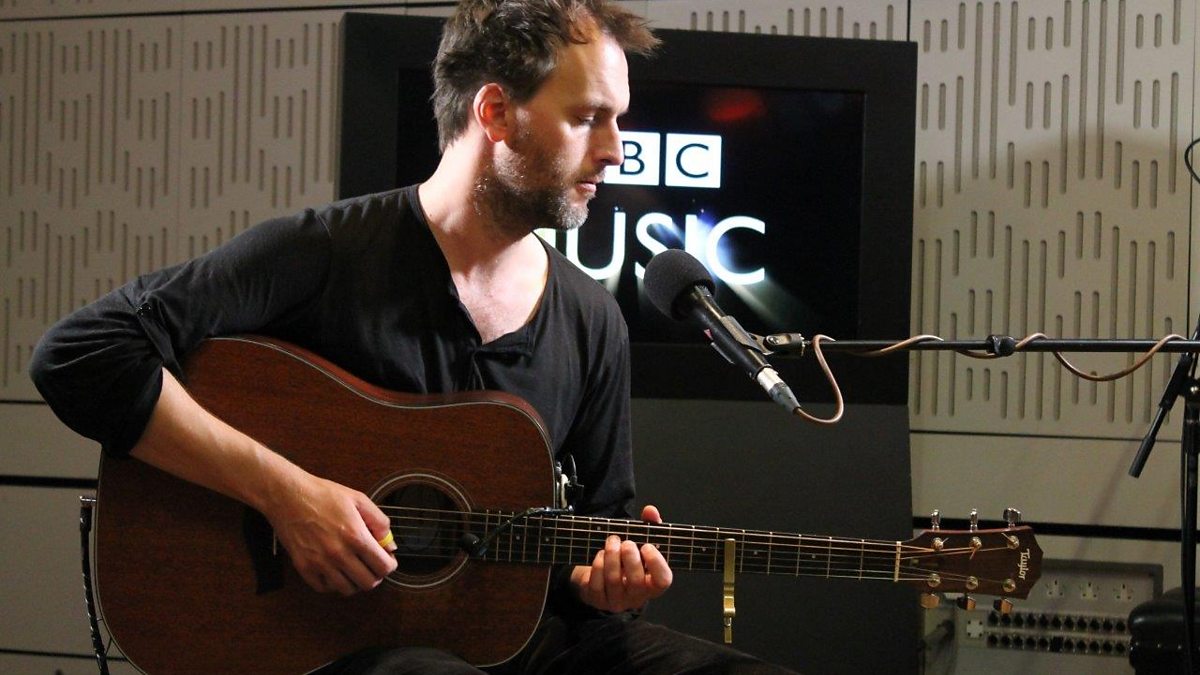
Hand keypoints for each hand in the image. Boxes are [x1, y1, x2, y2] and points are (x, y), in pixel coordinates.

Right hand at [267, 474, 398, 594]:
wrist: (288, 495)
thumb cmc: (322, 494)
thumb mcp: (358, 499)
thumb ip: (380, 522)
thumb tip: (390, 544)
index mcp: (356, 536)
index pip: (382, 566)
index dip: (390, 565)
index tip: (387, 561)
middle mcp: (339, 554)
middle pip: (368, 583)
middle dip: (375, 575)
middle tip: (372, 566)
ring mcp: (320, 563)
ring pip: (347, 589)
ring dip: (355, 581)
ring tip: (354, 569)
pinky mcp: (304, 567)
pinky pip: (324, 588)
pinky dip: (333, 584)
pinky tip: (335, 571)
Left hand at [569, 504, 672, 611]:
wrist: (602, 574)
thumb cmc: (627, 558)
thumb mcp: (642, 541)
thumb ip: (650, 525)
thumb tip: (651, 511)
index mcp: (653, 584)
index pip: (663, 581)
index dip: (656, 562)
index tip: (647, 546)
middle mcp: (637, 597)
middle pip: (636, 581)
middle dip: (629, 557)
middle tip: (626, 542)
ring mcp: (617, 601)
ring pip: (614, 580)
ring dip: (611, 555)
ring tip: (612, 541)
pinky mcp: (597, 600)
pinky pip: (597, 584)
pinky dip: (598, 565)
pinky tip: (601, 555)